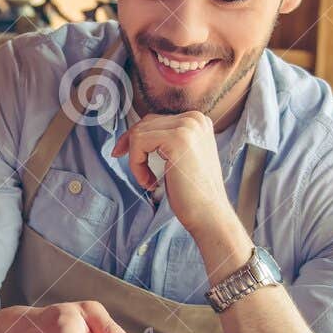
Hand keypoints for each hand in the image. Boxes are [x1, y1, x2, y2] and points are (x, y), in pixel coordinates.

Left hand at [111, 112, 239, 246]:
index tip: (123, 154)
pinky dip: (137, 165)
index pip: (155, 120)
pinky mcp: (177, 138)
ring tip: (148, 181)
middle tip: (135, 171)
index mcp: (198, 121)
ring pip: (139, 133)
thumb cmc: (192, 192)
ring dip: (136, 160)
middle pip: (145, 123)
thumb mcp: (180, 157)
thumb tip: (135, 133)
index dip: (135, 139)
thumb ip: (166, 141)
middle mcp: (194, 119)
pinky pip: (138, 143)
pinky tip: (149, 182)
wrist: (209, 214)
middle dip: (131, 146)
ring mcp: (187, 126)